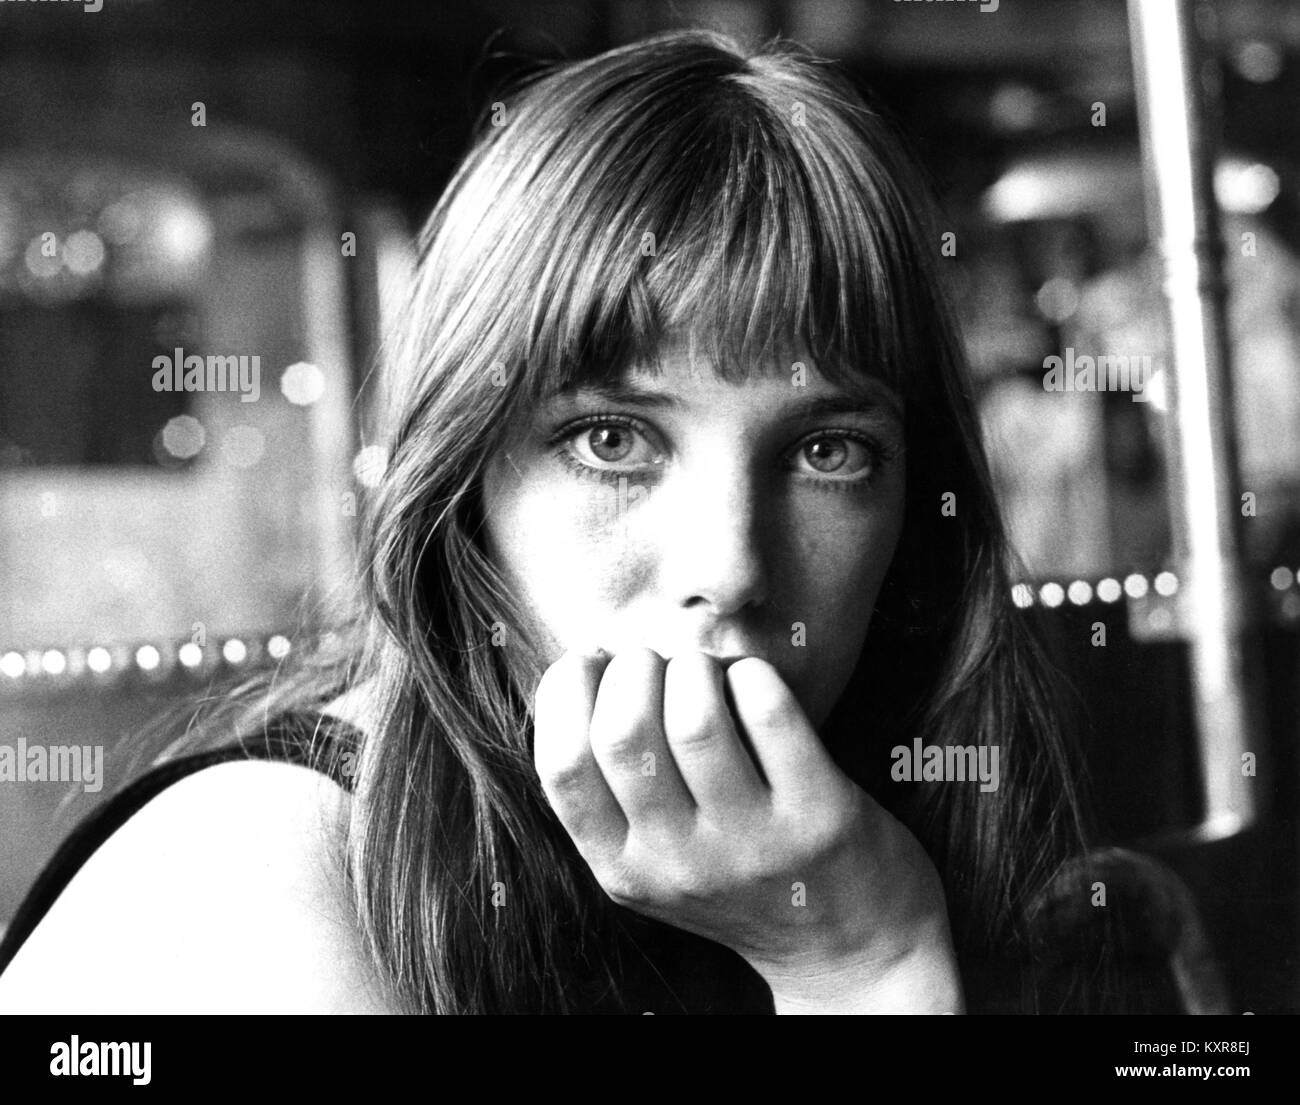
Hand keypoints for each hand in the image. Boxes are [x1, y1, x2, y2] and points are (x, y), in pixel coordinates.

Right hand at [532, 647, 962, 1011]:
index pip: (562, 767)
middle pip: (624, 733)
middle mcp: (679, 863)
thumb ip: (614, 795)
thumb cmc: (740, 879)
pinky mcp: (818, 817)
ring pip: (696, 717)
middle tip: (655, 663)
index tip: (592, 662)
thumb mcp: (657, 862)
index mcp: (623, 869)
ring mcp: (750, 843)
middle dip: (633, 668)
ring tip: (705, 672)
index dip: (565, 692)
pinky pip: (770, 713)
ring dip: (695, 667)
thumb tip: (580, 673)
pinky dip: (753, 674)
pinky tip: (752, 682)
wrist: (849, 949)